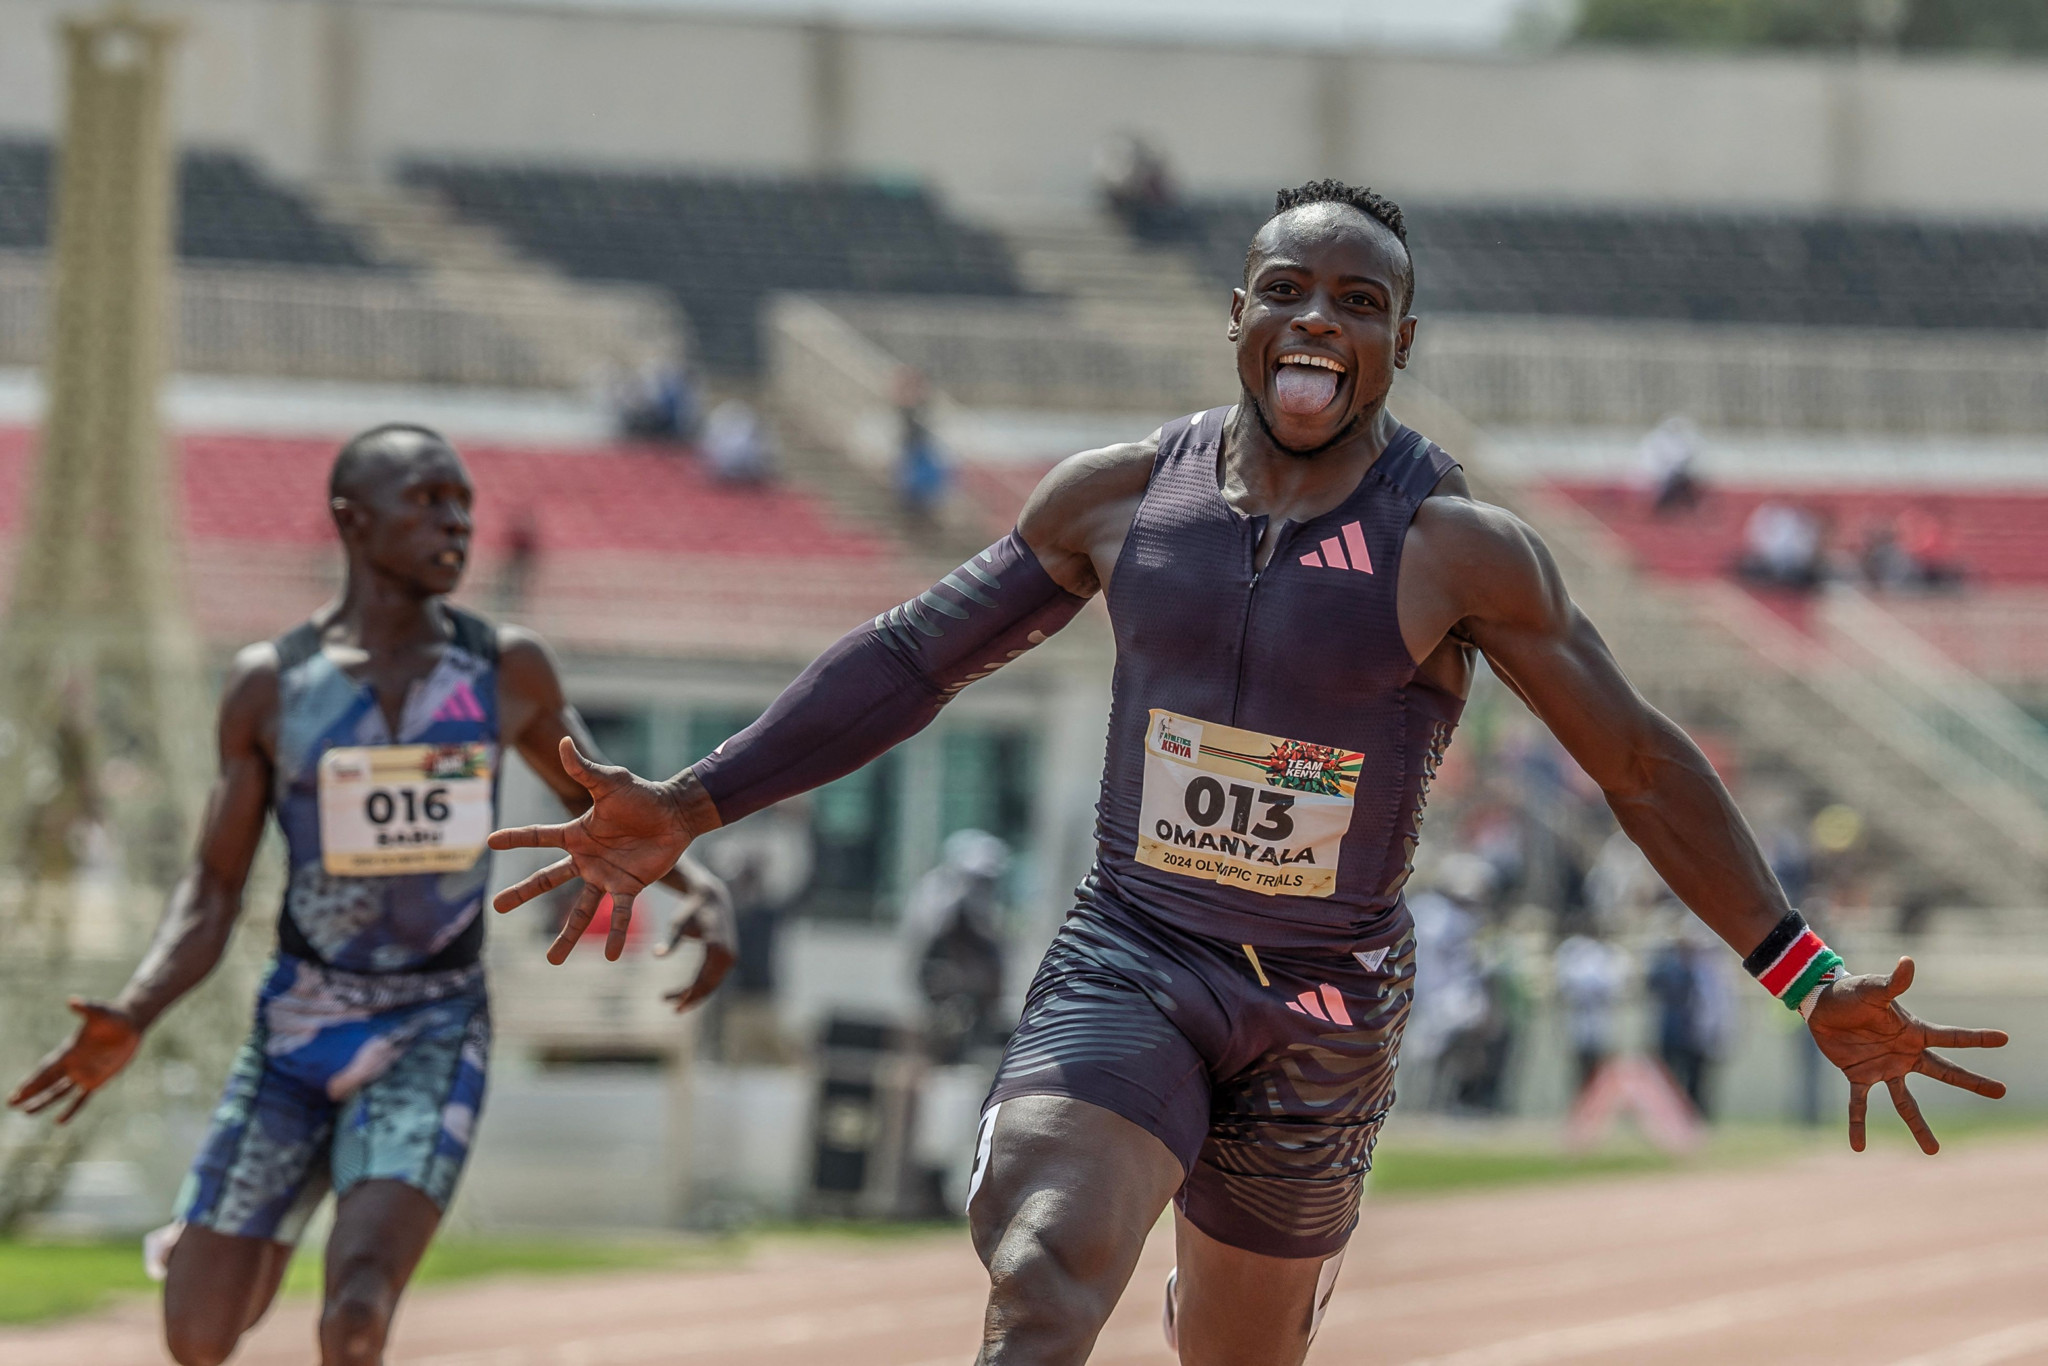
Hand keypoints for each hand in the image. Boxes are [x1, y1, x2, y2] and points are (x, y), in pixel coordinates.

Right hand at [7, 1000, 142, 1123]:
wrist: (130, 1022)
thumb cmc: (113, 1015)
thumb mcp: (100, 1012)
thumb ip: (86, 1008)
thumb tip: (73, 1000)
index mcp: (69, 1051)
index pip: (46, 1070)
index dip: (31, 1082)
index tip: (15, 1094)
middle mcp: (73, 1064)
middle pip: (47, 1082)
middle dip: (30, 1093)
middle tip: (11, 1104)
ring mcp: (84, 1073)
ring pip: (59, 1092)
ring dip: (44, 1102)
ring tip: (26, 1113)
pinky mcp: (98, 1079)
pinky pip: (81, 1098)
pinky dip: (72, 1109)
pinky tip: (60, 1121)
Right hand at [488, 737, 696, 963]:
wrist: (676, 812)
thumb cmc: (643, 795)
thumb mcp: (611, 782)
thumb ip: (585, 770)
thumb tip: (563, 742)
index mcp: (577, 834)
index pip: (538, 837)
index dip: (515, 838)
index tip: (488, 841)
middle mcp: (586, 858)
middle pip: (547, 879)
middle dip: (522, 893)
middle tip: (496, 908)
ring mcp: (606, 876)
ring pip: (580, 910)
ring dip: (567, 936)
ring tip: (552, 962)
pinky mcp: (629, 887)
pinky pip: (619, 914)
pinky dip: (614, 934)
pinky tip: (609, 956)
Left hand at [656, 875, 736, 1013]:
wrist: (711, 897)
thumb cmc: (690, 911)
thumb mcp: (677, 926)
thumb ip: (669, 942)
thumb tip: (656, 954)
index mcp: (715, 948)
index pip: (702, 981)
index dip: (687, 995)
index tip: (672, 1005)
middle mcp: (728, 954)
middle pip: (709, 986)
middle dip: (691, 999)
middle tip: (673, 1009)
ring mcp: (731, 956)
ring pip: (713, 983)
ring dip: (696, 994)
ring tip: (675, 1002)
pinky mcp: (730, 955)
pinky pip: (716, 976)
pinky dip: (702, 985)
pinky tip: (687, 990)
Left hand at [1807, 956, 2006, 1154]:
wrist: (1821, 1005)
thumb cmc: (1850, 993)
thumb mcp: (1872, 989)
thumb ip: (1892, 983)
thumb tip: (1908, 962)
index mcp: (1913, 1032)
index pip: (1951, 1037)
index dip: (1977, 1038)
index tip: (2004, 1038)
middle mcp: (1905, 1054)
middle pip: (1944, 1073)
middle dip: (1972, 1082)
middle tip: (2000, 1092)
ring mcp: (1885, 1068)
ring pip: (1906, 1102)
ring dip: (1918, 1126)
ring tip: (1933, 1151)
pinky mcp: (1860, 1076)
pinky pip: (1860, 1104)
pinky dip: (1858, 1123)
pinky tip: (1859, 1147)